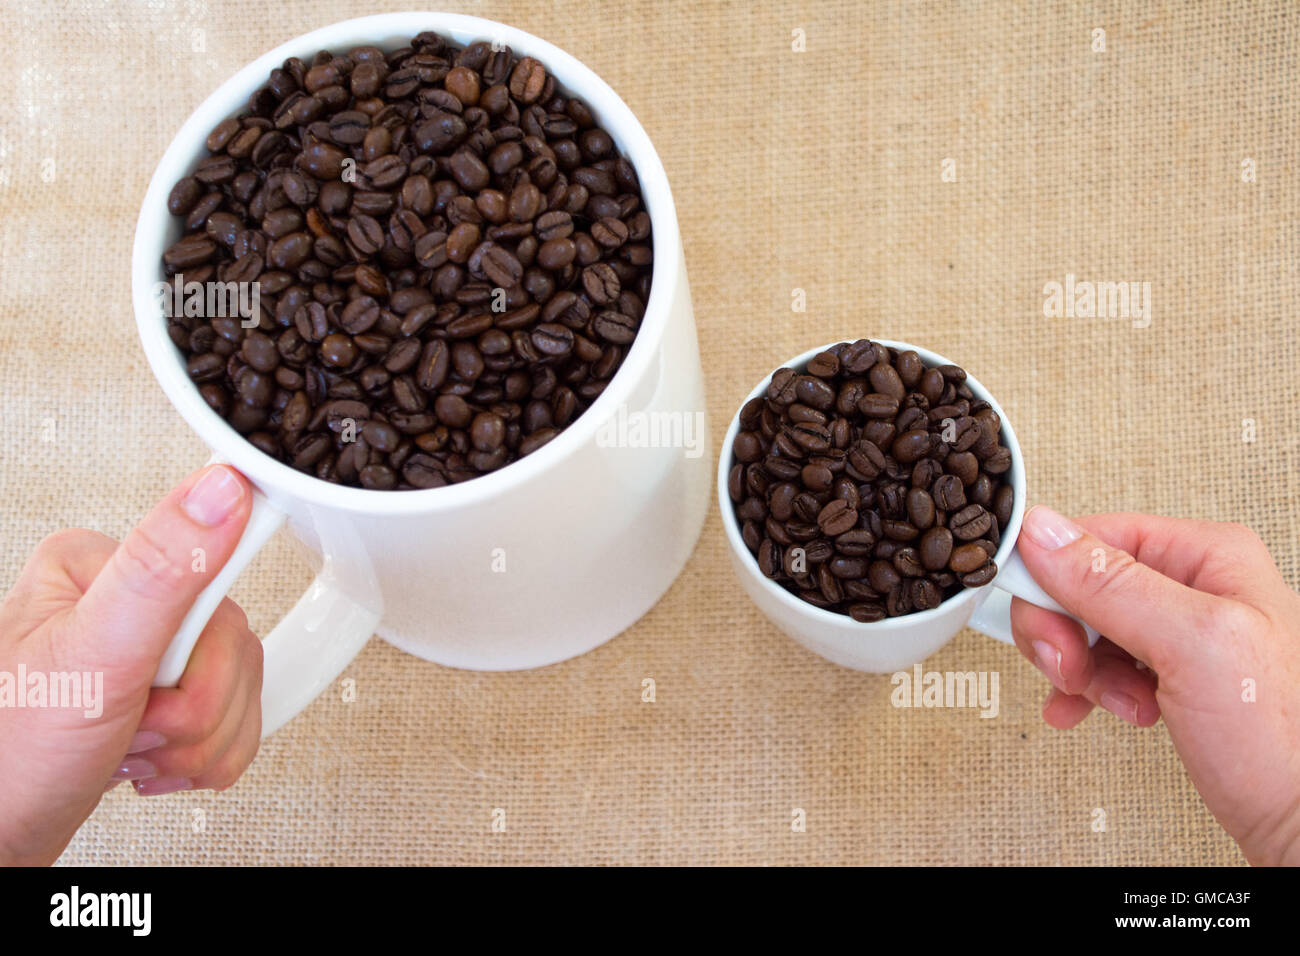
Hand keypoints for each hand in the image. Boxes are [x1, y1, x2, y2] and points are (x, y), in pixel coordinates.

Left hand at [0, 465, 261, 865]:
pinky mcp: (158, 691)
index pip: (220, 591)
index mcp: (100, 567)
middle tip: (134, 727)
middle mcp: (122, 599)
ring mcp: (142, 647)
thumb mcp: (92, 655)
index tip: (162, 683)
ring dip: (196, 745)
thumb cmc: (11, 756)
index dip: (205, 664)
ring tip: (132, 751)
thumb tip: (224, 488)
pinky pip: (232, 719)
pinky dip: (200, 759)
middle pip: (236, 648)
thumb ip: (161, 569)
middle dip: (196, 716)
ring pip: (240, 688)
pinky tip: (147, 761)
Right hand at [1011, 505, 1299, 865]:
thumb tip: (1041, 531)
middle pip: (1081, 584)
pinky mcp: (1172, 674)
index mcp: (1206, 555)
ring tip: (1108, 700)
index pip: (1092, 538)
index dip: (1052, 580)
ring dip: (1079, 671)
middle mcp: (1195, 585)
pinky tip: (1097, 710)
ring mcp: (1183, 632)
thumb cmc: (1284, 741)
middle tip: (1070, 670)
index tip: (1041, 625)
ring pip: (1085, 628)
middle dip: (1064, 634)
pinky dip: (1088, 691)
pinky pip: (1101, 665)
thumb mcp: (1191, 645)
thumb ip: (1112, 585)